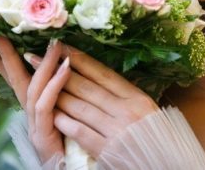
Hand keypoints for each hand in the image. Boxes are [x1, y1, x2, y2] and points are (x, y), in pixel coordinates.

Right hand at [0, 37, 70, 163]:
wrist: (67, 168)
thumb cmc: (73, 144)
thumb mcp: (67, 113)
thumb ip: (64, 93)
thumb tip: (70, 63)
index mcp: (35, 108)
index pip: (16, 77)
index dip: (4, 59)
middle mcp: (30, 115)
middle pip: (15, 79)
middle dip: (6, 56)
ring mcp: (34, 124)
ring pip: (33, 88)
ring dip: (42, 62)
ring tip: (53, 41)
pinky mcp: (43, 134)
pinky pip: (46, 105)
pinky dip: (55, 84)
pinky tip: (65, 67)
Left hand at [30, 46, 159, 157]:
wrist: (168, 163)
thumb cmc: (156, 137)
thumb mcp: (146, 109)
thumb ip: (124, 95)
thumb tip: (100, 76)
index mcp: (137, 97)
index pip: (103, 73)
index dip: (80, 58)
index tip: (62, 47)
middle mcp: (127, 110)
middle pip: (87, 87)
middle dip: (59, 72)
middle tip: (36, 58)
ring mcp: (117, 130)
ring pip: (81, 108)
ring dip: (58, 96)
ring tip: (39, 86)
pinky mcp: (108, 150)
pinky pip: (81, 132)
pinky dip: (66, 123)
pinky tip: (53, 116)